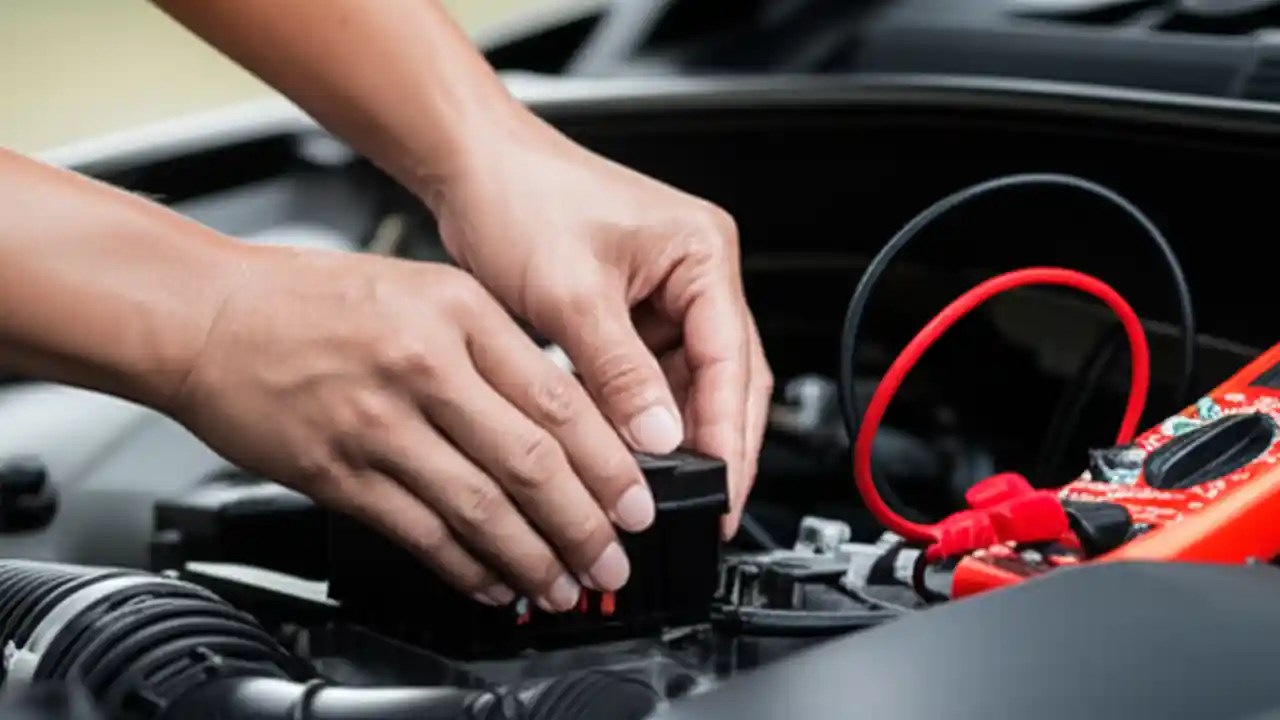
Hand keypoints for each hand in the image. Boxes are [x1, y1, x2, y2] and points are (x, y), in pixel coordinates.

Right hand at [167, 247, 656, 611]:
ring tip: (566, 584)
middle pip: (530, 462)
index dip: (610, 464)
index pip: (559, 400)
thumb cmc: (312, 299)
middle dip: (586, 524)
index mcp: (458, 311)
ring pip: (480, 508)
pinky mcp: (337, 473)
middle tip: (615, 559)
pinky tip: (496, 582)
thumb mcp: (424, 287)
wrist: (206, 315)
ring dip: (534, 557)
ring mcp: (378, 424)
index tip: (639, 500)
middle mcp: (423, 365)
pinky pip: (419, 532)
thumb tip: (567, 416)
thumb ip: (495, 346)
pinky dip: (467, 567)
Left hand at [425, 114, 772, 538]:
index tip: (721, 490)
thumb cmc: (521, 195)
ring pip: (688, 385)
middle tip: (705, 508)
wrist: (471, 167)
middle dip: (715, 444)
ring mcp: (664, 294)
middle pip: (724, 378)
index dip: (728, 434)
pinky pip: (649, 378)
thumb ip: (620, 374)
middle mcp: (694, 272)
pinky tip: (629, 455)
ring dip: (676, 436)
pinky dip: (640, 417)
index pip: (732, 361)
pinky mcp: (630, 311)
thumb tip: (661, 440)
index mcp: (702, 252)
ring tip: (662, 492)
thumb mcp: (573, 295)